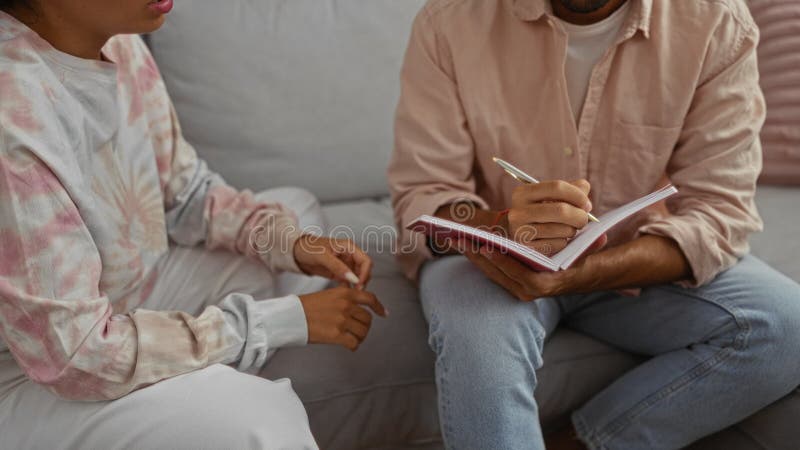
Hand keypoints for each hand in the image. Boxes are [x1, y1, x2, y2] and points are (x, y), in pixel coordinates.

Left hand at [294, 235, 371, 288]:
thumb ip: (338, 267)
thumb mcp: (323, 256)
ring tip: (349, 293)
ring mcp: (345, 264)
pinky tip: (343, 292)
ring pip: (358, 277)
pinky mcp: (339, 272)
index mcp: (349, 247)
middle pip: (364, 270)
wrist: (296, 252)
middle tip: (355, 291)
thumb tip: (351, 277)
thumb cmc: (308, 247)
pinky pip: (349, 281)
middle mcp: (349, 255)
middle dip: (362, 281)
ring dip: (356, 285)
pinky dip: (348, 287)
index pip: (366, 261)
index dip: (365, 273)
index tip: (359, 284)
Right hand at [299, 287, 386, 350]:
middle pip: (367, 319)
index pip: (370, 299)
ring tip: (352, 338)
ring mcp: (341, 320)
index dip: (379, 308)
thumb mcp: (328, 294)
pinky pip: (354, 343)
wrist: (290, 316)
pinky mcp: (336, 335)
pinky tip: (348, 346)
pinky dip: (353, 346)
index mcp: (345, 293)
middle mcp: (346, 305)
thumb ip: (345, 298)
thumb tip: (359, 304)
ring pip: (362, 332)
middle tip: (359, 331)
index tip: (384, 314)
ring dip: (359, 337)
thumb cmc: (306, 307)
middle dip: (365, 326)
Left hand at [462, 235, 606, 300]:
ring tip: (458, 240)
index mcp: (548, 283)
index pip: (520, 276)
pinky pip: (492, 272)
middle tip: (461, 240)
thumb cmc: (583, 255)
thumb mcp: (589, 248)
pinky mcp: (511, 284)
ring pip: (491, 274)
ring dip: (474, 257)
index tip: (486, 247)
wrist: (582, 273)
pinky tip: (467, 244)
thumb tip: (600, 236)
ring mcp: (519, 289)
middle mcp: (531, 291)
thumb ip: (593, 243)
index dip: (502, 262)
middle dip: (478, 257)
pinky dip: (479, 259)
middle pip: (498, 275)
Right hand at [505, 180, 593, 255]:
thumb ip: (573, 190)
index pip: (557, 187)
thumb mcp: (552, 197)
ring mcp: (520, 232)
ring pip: (562, 229)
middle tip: (584, 219)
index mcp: (523, 193)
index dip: (577, 195)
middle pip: (561, 210)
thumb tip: (587, 199)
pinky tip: (557, 239)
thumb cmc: (542, 211)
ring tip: (568, 229)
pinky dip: (564, 242)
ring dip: (572, 230)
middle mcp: (518, 212)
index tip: (586, 204)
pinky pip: (558, 244)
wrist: (520, 233)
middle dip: (580, 216)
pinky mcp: (527, 249)